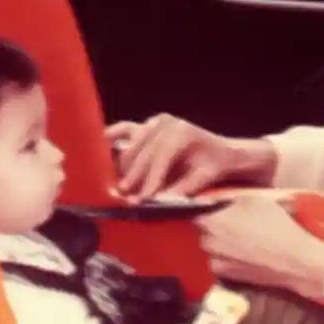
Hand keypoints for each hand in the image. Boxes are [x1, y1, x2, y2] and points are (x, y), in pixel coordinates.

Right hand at [106, 114, 277, 199]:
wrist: (221, 151)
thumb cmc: (214, 165)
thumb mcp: (205, 177)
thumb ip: (184, 189)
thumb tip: (161, 202)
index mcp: (182, 132)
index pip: (161, 157)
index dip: (150, 179)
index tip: (142, 198)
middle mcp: (166, 123)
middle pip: (143, 151)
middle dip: (133, 176)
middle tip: (124, 197)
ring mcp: (154, 122)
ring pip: (132, 144)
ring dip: (123, 166)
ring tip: (117, 188)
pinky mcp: (146, 125)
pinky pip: (124, 131)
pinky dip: (112, 140)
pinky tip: (101, 151)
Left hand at [196, 196, 323, 300]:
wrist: (294, 261)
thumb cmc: (276, 227)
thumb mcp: (255, 200)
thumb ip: (230, 198)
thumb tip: (217, 199)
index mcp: (212, 221)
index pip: (197, 211)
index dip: (209, 208)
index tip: (219, 207)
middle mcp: (208, 243)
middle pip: (205, 231)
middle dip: (217, 226)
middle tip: (238, 222)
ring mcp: (216, 263)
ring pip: (214, 248)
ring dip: (223, 243)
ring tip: (246, 240)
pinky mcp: (228, 278)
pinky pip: (222, 264)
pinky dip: (230, 259)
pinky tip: (248, 255)